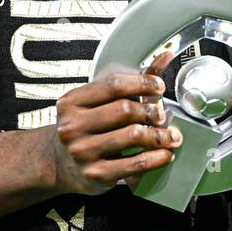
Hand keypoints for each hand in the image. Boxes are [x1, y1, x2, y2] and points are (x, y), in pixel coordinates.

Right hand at [48, 49, 181, 195]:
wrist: (59, 164)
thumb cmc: (84, 129)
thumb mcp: (98, 102)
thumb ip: (132, 81)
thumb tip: (164, 56)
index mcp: (72, 102)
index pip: (113, 85)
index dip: (142, 82)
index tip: (159, 86)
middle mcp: (73, 126)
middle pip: (125, 109)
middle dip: (151, 111)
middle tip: (162, 116)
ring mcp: (83, 151)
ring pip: (133, 136)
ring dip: (160, 136)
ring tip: (172, 137)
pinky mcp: (96, 174)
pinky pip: (135, 164)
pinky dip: (157, 158)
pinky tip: (165, 154)